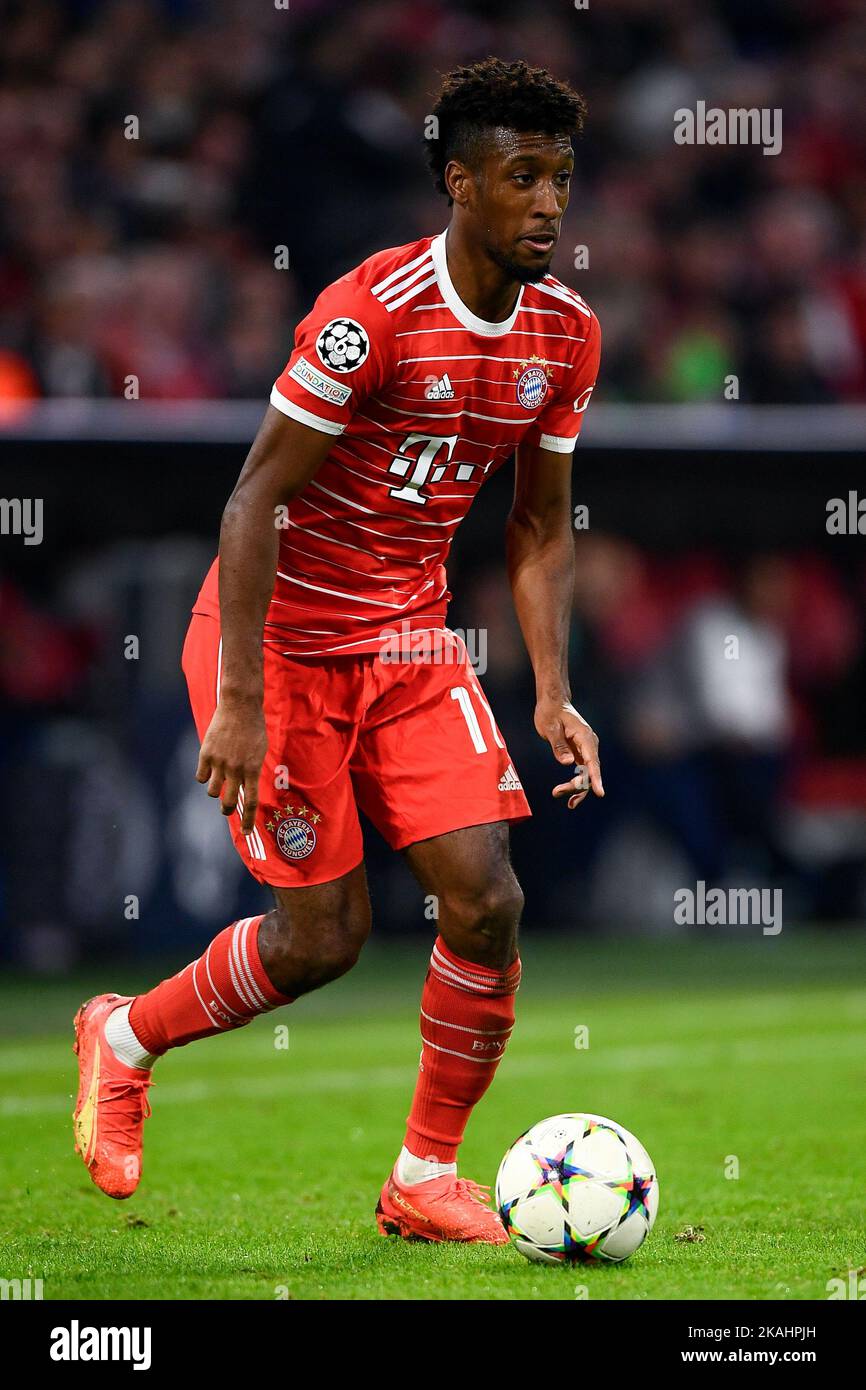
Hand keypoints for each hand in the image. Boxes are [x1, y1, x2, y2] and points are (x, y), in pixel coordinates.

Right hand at [195, 693, 267, 833]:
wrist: (240, 706)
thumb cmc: (253, 728)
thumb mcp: (260, 751)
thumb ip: (252, 771)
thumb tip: (245, 789)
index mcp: (253, 769)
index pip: (250, 802)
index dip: (247, 820)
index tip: (245, 833)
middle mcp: (235, 768)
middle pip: (228, 802)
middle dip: (226, 810)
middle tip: (226, 809)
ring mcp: (219, 762)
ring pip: (211, 791)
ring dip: (215, 791)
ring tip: (219, 781)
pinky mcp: (205, 754)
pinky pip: (200, 777)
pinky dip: (204, 776)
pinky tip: (209, 768)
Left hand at [535, 696, 603, 809]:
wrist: (553, 703)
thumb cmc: (550, 712)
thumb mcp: (550, 727)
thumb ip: (558, 745)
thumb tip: (568, 763)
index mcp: (584, 737)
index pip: (592, 761)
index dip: (596, 778)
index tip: (599, 793)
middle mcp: (590, 744)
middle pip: (590, 771)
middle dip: (578, 786)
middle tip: (557, 792)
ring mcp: (586, 749)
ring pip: (587, 773)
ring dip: (576, 787)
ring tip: (560, 796)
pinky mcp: (581, 753)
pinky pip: (582, 771)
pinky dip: (576, 782)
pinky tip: (566, 791)